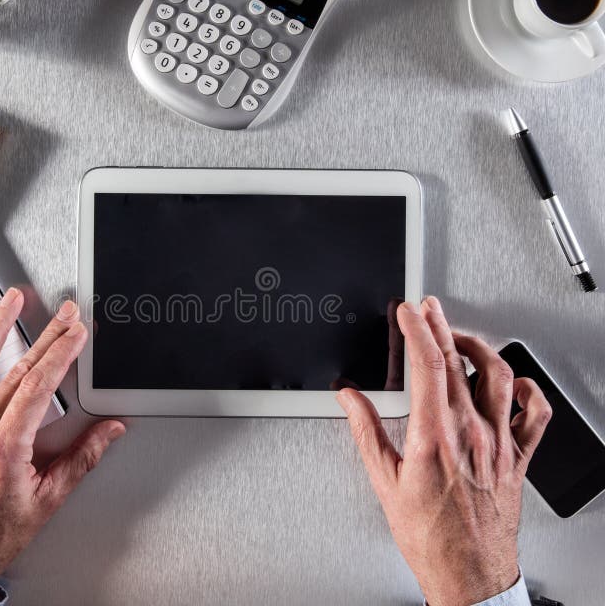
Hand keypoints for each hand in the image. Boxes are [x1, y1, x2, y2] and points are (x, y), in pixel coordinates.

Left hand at [0, 289, 124, 602]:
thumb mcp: (47, 501)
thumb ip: (82, 459)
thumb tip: (111, 431)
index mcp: (4, 450)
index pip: (39, 387)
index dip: (62, 353)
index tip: (77, 333)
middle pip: (16, 371)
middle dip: (46, 336)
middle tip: (64, 312)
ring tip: (12, 300)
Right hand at [336, 297, 551, 605]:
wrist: (469, 575)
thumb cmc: (429, 537)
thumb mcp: (385, 483)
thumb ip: (366, 432)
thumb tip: (349, 399)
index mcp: (433, 438)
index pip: (427, 365)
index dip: (417, 329)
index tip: (408, 312)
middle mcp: (470, 434)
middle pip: (457, 361)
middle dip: (440, 326)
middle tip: (428, 309)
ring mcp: (499, 444)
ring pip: (497, 377)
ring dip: (478, 347)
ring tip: (461, 336)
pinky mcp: (518, 458)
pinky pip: (536, 415)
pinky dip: (528, 390)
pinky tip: (514, 381)